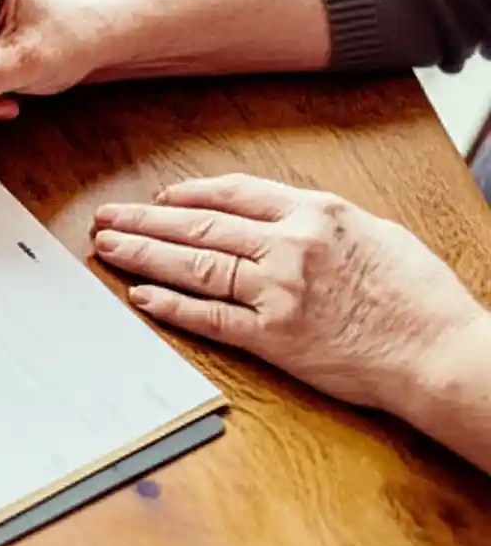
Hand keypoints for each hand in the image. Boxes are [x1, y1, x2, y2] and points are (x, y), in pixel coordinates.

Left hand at [88, 173, 488, 415]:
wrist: (438, 351)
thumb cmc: (415, 294)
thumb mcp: (373, 232)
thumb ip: (318, 221)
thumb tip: (275, 217)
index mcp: (315, 213)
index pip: (233, 193)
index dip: (187, 195)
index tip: (159, 198)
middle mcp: (289, 246)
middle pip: (199, 226)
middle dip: (145, 221)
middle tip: (107, 218)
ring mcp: (277, 292)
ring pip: (195, 266)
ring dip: (143, 255)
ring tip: (108, 248)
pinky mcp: (273, 337)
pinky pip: (209, 317)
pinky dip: (171, 305)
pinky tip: (140, 295)